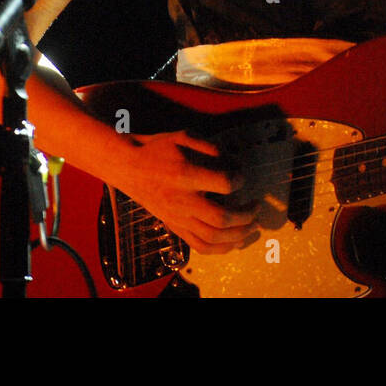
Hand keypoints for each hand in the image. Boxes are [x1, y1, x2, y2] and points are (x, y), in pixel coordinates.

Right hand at [114, 130, 258, 254]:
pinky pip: (200, 246)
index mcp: (185, 175)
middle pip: (221, 218)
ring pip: (213, 237)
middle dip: (246, 215)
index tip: (241, 176)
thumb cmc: (159, 149)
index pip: (224, 184)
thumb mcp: (185, 136)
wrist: (128, 167)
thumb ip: (213, 149)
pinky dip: (221, 248)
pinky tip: (235, 241)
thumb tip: (237, 165)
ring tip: (252, 225)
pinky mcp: (174, 227)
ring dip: (239, 234)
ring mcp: (177, 218)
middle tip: (257, 206)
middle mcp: (182, 200)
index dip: (239, 179)